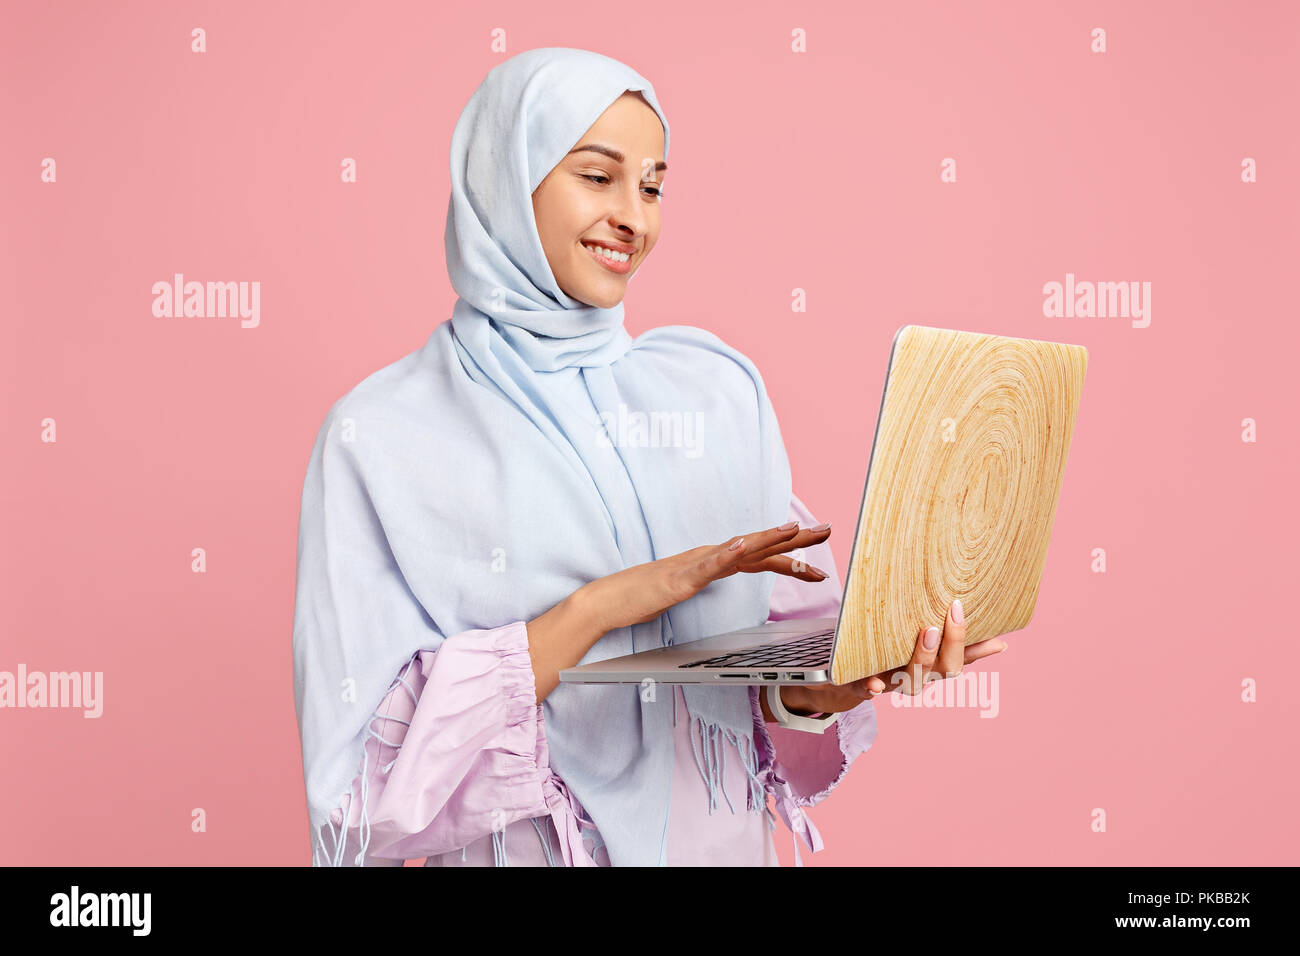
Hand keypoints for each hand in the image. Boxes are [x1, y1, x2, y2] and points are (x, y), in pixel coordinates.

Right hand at [580, 520, 833, 634]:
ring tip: (794, 528)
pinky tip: (742, 545)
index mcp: (713, 563)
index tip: (818, 558)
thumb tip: (724, 575)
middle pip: (759, 547)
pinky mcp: (679, 578)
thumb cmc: (644, 597)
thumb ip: (706, 579)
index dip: (790, 554)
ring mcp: (694, 565)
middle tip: (828, 530)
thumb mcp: (686, 590)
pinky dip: (726, 554)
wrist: (609, 600)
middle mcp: (708, 557)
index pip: (760, 557)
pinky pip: (707, 566)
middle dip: (795, 539)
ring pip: (739, 550)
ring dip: (768, 538)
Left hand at [780, 599, 1007, 715]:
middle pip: (943, 670)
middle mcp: (912, 674)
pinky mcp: (857, 683)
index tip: (999, 640)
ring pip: (912, 681)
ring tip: (926, 634)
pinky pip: (865, 687)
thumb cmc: (873, 645)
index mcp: (926, 661)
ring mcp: (887, 681)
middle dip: (951, 645)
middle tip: (952, 616)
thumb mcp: (897, 627)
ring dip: (922, 659)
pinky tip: (874, 684)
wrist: (834, 677)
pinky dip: (870, 686)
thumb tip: (941, 579)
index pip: (959, 657)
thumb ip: (920, 612)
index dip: (979, 651)